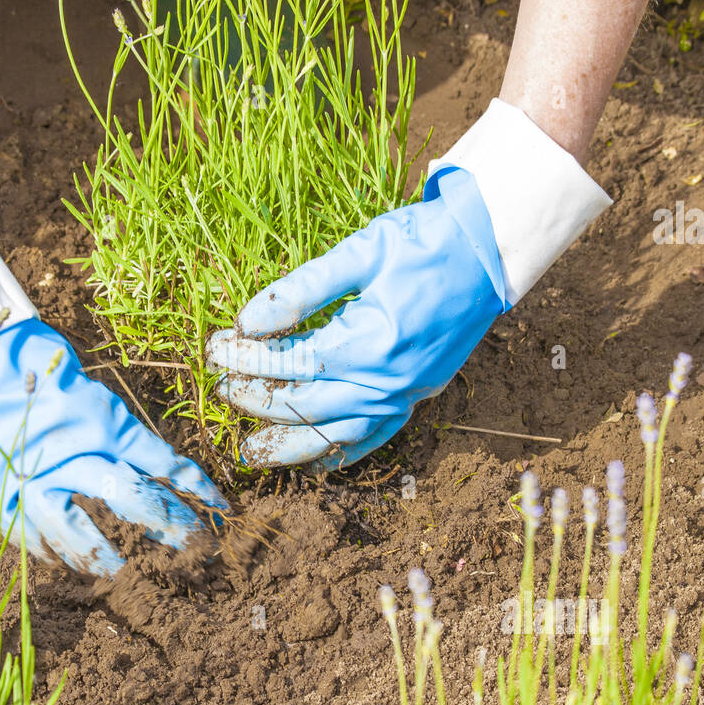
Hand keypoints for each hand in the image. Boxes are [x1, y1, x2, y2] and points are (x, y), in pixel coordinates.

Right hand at [0, 318, 225, 574]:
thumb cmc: (26, 363)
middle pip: (136, 502)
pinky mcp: (1, 502)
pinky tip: (70, 559)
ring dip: (110, 557)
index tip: (221, 507)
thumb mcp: (83, 387)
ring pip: (84, 536)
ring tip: (126, 570)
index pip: (164, 463)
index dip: (197, 488)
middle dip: (172, 528)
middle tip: (195, 547)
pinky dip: (56, 552)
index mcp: (102, 423)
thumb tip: (149, 465)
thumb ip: (113, 428)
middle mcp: (76, 457)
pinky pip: (37, 540)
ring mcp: (37, 485)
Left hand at [206, 166, 510, 470]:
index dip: (247, 360)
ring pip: (336, 435)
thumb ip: (303, 289)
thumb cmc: (424, 242)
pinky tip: (312, 462)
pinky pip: (374, 438)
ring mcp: (405, 394)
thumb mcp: (361, 251)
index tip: (215, 349)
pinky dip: (341, 454)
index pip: (292, 363)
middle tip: (219, 390)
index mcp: (371, 340)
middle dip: (256, 400)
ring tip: (249, 453)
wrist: (488, 253)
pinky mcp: (417, 397)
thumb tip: (247, 321)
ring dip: (289, 447)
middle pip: (306, 405)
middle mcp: (388, 379)